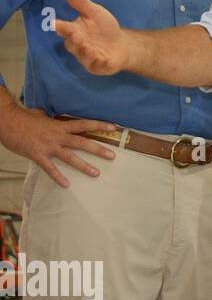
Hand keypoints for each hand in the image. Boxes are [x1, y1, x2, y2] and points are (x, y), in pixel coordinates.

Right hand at [0, 105, 116, 186]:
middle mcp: (57, 136)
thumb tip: (50, 114)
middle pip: (82, 142)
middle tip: (112, 156)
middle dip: (98, 149)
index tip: (113, 127)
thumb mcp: (41, 116)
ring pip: (70, 157)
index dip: (99, 125)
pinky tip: (66, 185)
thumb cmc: (24, 119)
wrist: (7, 122)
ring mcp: (48, 146)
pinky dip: (58, 177)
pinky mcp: (38, 155)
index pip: (84, 124)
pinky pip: (50, 168)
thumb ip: (50, 119)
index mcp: (60, 126)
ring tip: (96, 173)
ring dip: (84, 166)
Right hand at [53, 0, 130, 75]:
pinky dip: (101, 63)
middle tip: (77, 34)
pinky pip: (98, 66)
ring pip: (83, 56)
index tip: (55, 23)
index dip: (60, 27)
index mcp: (74, 31)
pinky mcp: (99, 66)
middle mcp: (77, 45)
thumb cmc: (104, 28)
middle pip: (72, 44)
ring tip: (90, 48)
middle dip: (74, 39)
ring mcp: (87, 57)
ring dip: (86, 52)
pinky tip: (105, 59)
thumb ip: (79, 2)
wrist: (122, 45)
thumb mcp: (94, 12)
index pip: (64, 29)